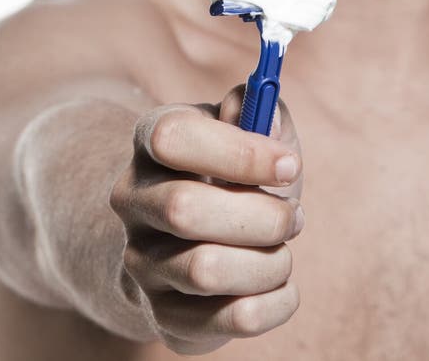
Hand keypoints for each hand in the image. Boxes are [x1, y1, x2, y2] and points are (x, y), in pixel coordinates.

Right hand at [109, 87, 303, 354]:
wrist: (190, 237)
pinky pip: (230, 318)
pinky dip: (275, 302)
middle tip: (295, 216)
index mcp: (151, 138)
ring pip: (204, 270)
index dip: (238, 152)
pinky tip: (279, 284)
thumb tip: (270, 120)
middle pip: (183, 209)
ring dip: (270, 261)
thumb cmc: (234, 171)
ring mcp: (140, 260)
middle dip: (261, 215)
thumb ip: (262, 110)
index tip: (290, 165)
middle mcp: (133, 198)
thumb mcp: (250, 129)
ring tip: (283, 249)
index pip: (171, 138)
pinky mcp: (164, 316)